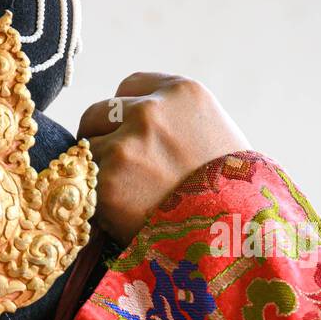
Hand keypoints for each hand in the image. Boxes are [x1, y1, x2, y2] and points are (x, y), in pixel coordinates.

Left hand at [79, 72, 249, 243]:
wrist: (236, 233)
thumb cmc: (230, 189)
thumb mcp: (212, 133)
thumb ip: (172, 118)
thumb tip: (130, 121)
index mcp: (181, 92)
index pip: (129, 86)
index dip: (127, 113)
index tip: (134, 134)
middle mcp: (149, 111)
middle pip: (97, 113)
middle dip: (104, 138)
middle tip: (122, 169)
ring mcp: (125, 146)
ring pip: (85, 149)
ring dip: (97, 170)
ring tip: (128, 194)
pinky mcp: (106, 182)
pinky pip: (83, 185)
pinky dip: (95, 200)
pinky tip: (122, 212)